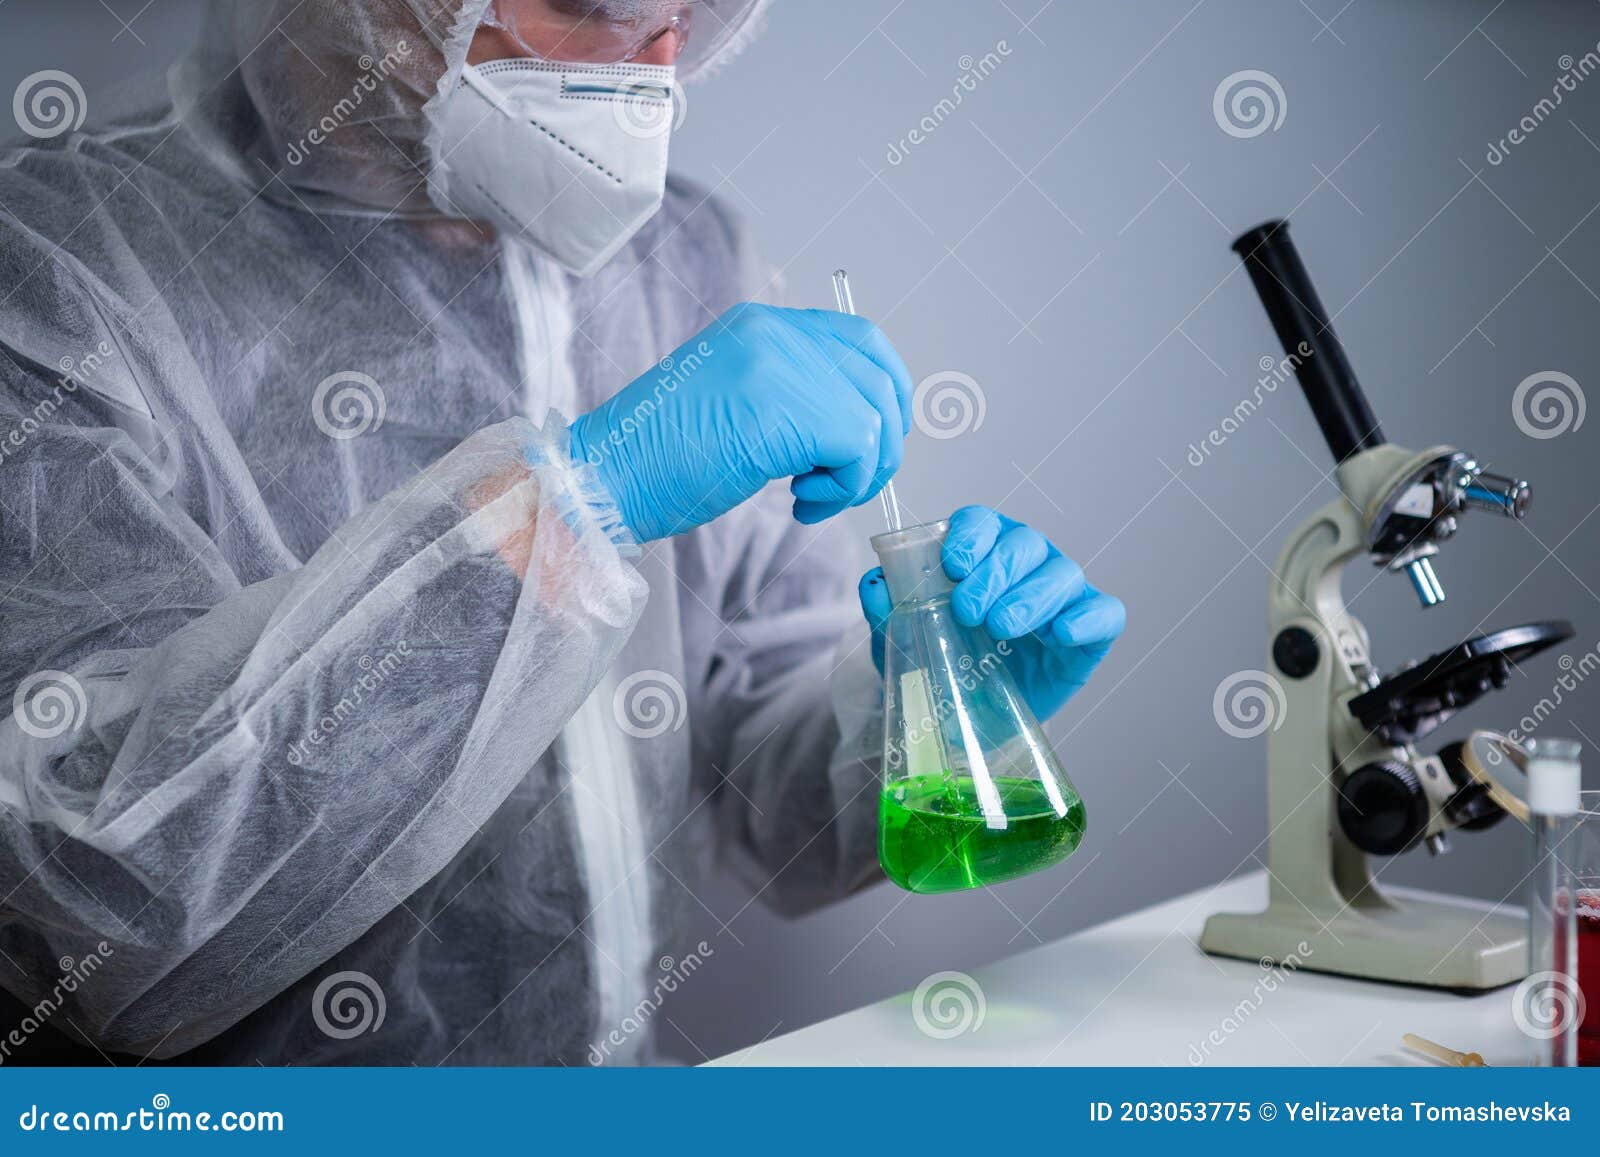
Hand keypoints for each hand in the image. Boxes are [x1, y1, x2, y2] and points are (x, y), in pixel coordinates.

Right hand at [569, 303, 912, 542]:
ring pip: (874, 416)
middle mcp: (776, 333)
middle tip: (848, 480)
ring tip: (812, 496)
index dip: (884, 390)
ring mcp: (781, 366)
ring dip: (858, 472)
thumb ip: (790, 393)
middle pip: (879, 375)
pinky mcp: (786, 410)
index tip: (873, 439)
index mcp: (762, 325)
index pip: (860, 338)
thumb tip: (856, 423)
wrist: (608, 475)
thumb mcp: (734, 402)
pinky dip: (843, 487)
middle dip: (882, 439)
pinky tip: (801, 503)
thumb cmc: (659, 457)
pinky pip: (859, 449)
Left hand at [858, 505, 1125, 722]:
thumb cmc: (944, 664)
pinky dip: (1087, 619)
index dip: (971, 535)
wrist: (972, 719)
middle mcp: (1027, 563)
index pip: (983, 522)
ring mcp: (1062, 595)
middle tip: (967, 609)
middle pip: (1024, 543)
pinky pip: (1105, 613)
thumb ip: (887, 612)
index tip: (952, 564)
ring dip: (1030, 595)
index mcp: (983, 552)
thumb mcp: (905, 642)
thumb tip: (874, 584)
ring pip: (1061, 574)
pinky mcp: (1090, 632)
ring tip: (1001, 627)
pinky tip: (1061, 633)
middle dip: (994, 572)